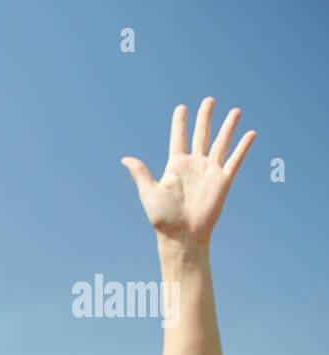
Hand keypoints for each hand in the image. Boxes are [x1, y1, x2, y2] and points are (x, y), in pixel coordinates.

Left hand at [121, 98, 255, 247]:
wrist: (181, 235)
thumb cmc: (162, 217)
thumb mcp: (148, 192)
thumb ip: (141, 173)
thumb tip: (125, 159)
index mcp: (176, 165)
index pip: (178, 138)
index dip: (179, 123)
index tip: (181, 107)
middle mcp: (194, 165)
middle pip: (201, 134)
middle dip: (206, 117)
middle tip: (210, 99)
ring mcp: (210, 171)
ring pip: (221, 143)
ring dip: (228, 126)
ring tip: (235, 110)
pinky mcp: (223, 181)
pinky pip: (235, 160)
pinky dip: (243, 147)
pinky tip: (250, 133)